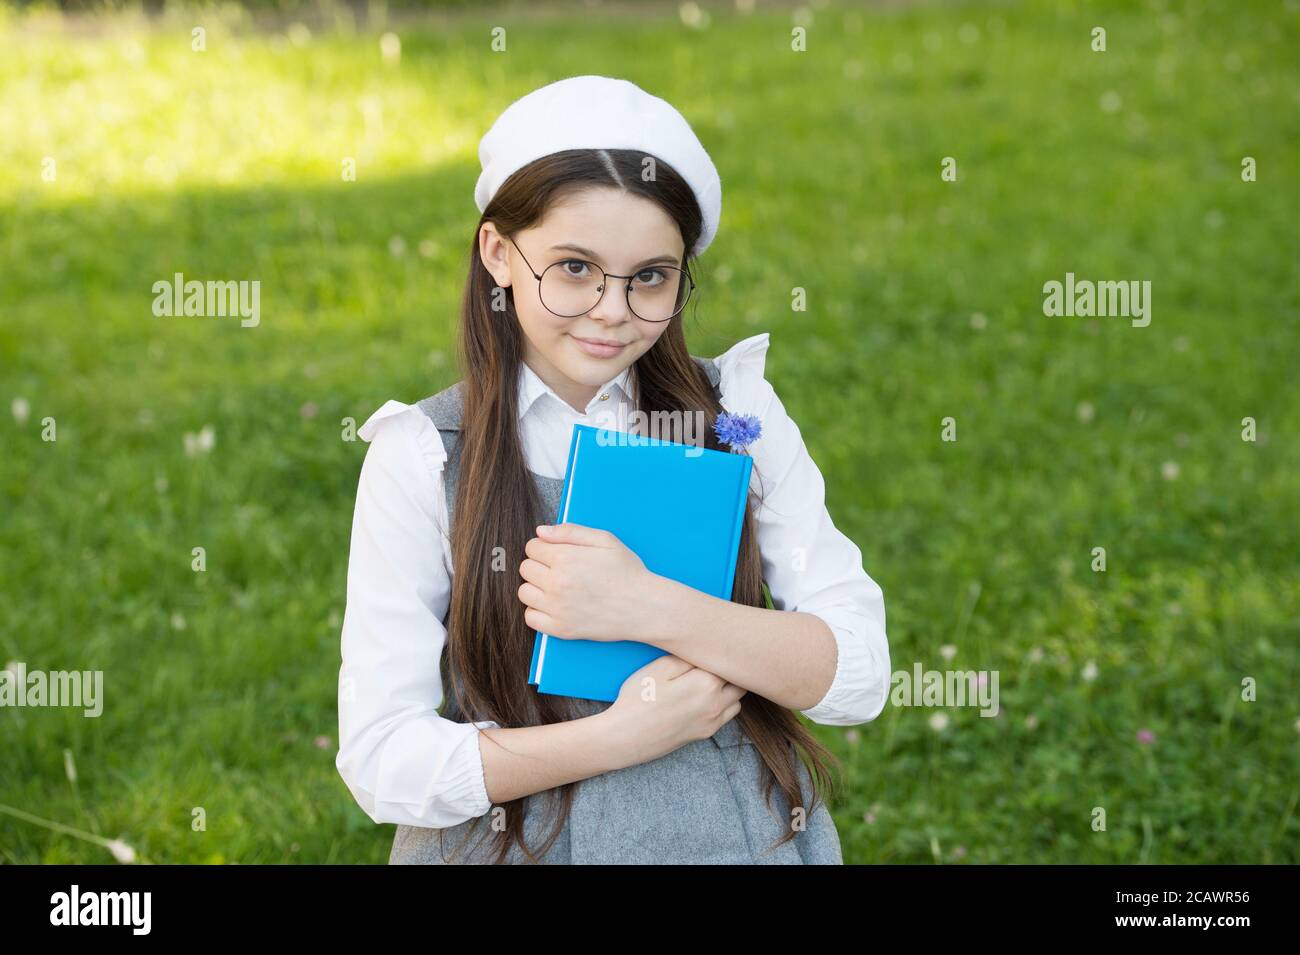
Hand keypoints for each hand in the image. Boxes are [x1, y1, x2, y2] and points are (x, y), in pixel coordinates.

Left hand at [518, 523, 656, 641]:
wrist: (645, 607)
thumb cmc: (628, 572)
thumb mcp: (605, 540)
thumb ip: (570, 532)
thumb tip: (540, 531)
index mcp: (565, 558)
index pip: (531, 547)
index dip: (544, 547)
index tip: (558, 554)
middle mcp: (556, 583)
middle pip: (525, 568)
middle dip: (539, 566)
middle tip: (560, 571)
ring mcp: (557, 608)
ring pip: (523, 593)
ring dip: (536, 588)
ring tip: (556, 588)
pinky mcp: (560, 629)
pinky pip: (530, 618)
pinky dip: (537, 611)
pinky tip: (554, 606)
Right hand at [599, 654, 746, 767]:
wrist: (626, 737)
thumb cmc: (638, 700)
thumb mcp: (658, 668)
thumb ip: (687, 656)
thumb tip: (707, 649)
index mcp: (706, 683)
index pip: (728, 660)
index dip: (722, 650)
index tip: (714, 643)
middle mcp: (716, 703)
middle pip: (739, 680)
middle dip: (729, 669)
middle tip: (712, 660)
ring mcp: (713, 721)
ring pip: (737, 698)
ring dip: (729, 687)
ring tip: (709, 678)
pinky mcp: (705, 733)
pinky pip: (727, 715)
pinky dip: (723, 704)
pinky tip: (703, 697)